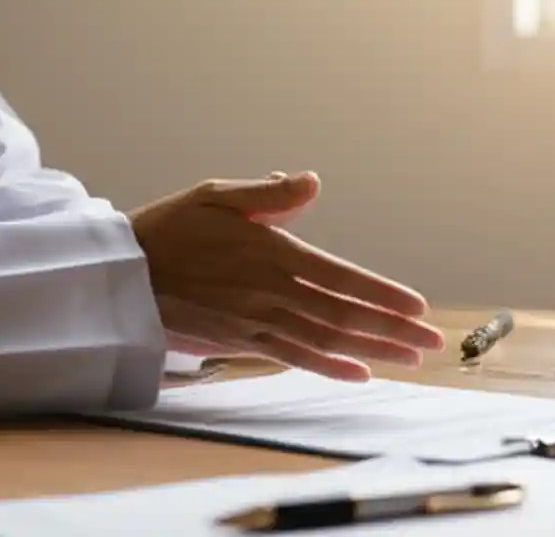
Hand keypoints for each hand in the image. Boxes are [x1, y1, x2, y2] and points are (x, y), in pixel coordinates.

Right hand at [130, 171, 444, 381]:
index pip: (341, 278)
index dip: (382, 295)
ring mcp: (257, 323)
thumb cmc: (172, 229)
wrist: (121, 276)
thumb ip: (268, 195)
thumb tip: (310, 182)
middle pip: (344, 316)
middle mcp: (271, 293)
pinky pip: (294, 359)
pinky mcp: (242, 343)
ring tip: (410, 358)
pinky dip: (330, 367)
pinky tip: (359, 373)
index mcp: (271, 253)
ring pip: (327, 341)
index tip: (417, 306)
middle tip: (432, 341)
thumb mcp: (216, 195)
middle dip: (393, 329)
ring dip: (373, 350)